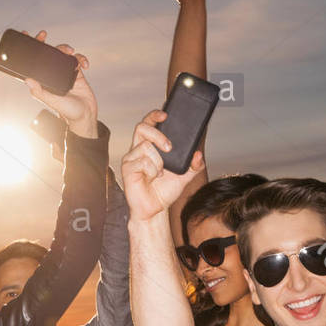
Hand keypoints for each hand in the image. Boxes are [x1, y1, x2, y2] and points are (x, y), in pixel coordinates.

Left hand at [21, 31, 98, 137]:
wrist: (85, 116)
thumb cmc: (67, 112)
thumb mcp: (52, 101)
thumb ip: (40, 92)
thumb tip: (27, 79)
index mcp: (43, 81)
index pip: (32, 62)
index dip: (28, 49)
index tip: (25, 37)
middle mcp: (52, 75)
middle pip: (46, 54)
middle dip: (44, 42)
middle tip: (42, 34)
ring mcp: (64, 73)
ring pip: (62, 53)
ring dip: (64, 48)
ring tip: (70, 52)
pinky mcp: (76, 73)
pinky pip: (77, 59)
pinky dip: (81, 58)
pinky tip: (84, 65)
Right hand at [120, 110, 204, 224]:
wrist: (154, 210)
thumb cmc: (164, 191)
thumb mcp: (185, 176)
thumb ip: (194, 165)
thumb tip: (198, 154)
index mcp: (150, 146)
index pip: (148, 123)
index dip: (154, 115)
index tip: (165, 115)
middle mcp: (138, 149)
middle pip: (142, 127)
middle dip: (158, 135)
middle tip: (169, 148)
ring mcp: (131, 158)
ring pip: (145, 147)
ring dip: (158, 161)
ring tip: (159, 174)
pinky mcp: (127, 168)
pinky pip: (142, 162)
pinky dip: (152, 171)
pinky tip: (151, 179)